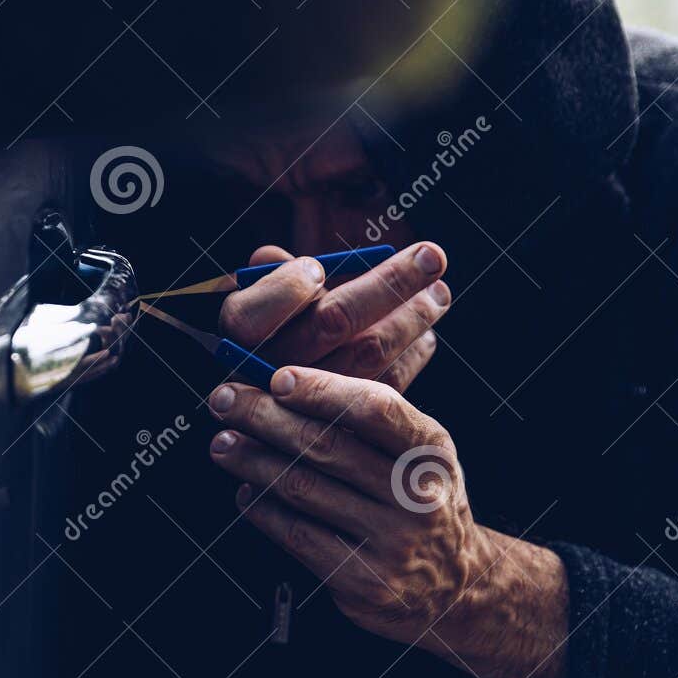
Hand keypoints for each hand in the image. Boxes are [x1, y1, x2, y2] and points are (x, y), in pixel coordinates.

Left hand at [206, 366, 567, 677]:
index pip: (374, 409)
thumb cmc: (420, 499)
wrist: (456, 585)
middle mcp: (418, 496)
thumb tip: (282, 382)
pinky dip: (261, 509)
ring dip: (252, 461)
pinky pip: (296, 535)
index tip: (275, 377)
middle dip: (264, 418)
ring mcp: (391, 542)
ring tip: (223, 444)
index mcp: (432, 451)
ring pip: (303, 489)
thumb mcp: (418, 452)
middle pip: (326, 446)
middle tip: (225, 401)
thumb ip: (366, 418)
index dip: (320, 389)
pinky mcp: (363, 581)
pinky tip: (244, 490)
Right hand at [217, 242, 450, 392]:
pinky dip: (411, 356)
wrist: (264, 411)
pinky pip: (384, 384)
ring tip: (438, 292)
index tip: (317, 268)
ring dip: (412, 318)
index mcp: (238, 339)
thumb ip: (267, 281)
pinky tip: (426, 335)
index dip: (289, 286)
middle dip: (388, 283)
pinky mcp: (344, 422)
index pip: (258, 310)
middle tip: (433, 255)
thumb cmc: (261, 340)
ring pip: (367, 354)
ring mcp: (309, 403)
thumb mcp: (251, 306)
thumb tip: (268, 258)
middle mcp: (268, 373)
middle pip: (332, 323)